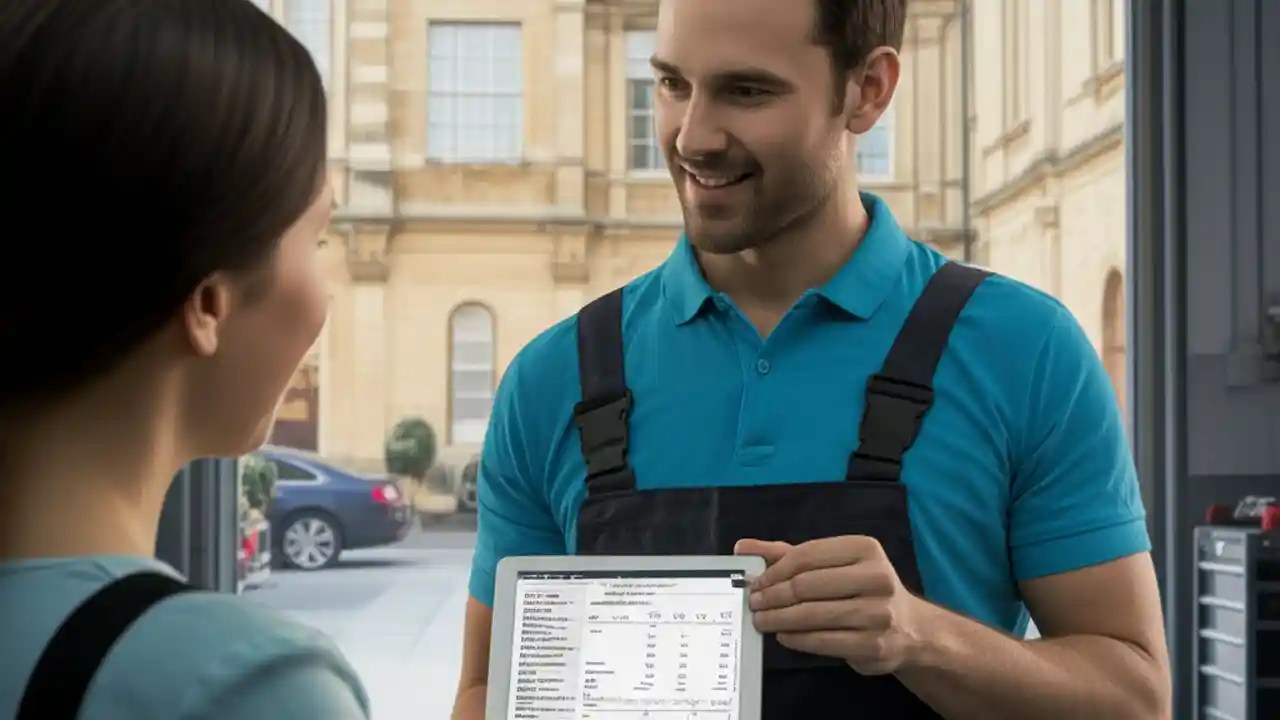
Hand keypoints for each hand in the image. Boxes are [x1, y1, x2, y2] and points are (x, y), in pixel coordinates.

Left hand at [735, 535, 928, 675]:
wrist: (909, 629)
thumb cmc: (861, 589)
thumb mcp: (830, 564)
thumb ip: (786, 554)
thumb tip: (742, 547)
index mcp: (864, 548)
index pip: (805, 555)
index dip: (773, 570)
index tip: (755, 582)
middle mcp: (876, 577)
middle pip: (806, 585)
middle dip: (773, 596)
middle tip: (754, 603)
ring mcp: (878, 613)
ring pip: (812, 615)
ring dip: (778, 619)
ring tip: (761, 620)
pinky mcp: (874, 645)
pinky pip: (823, 641)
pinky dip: (796, 638)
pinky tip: (783, 635)